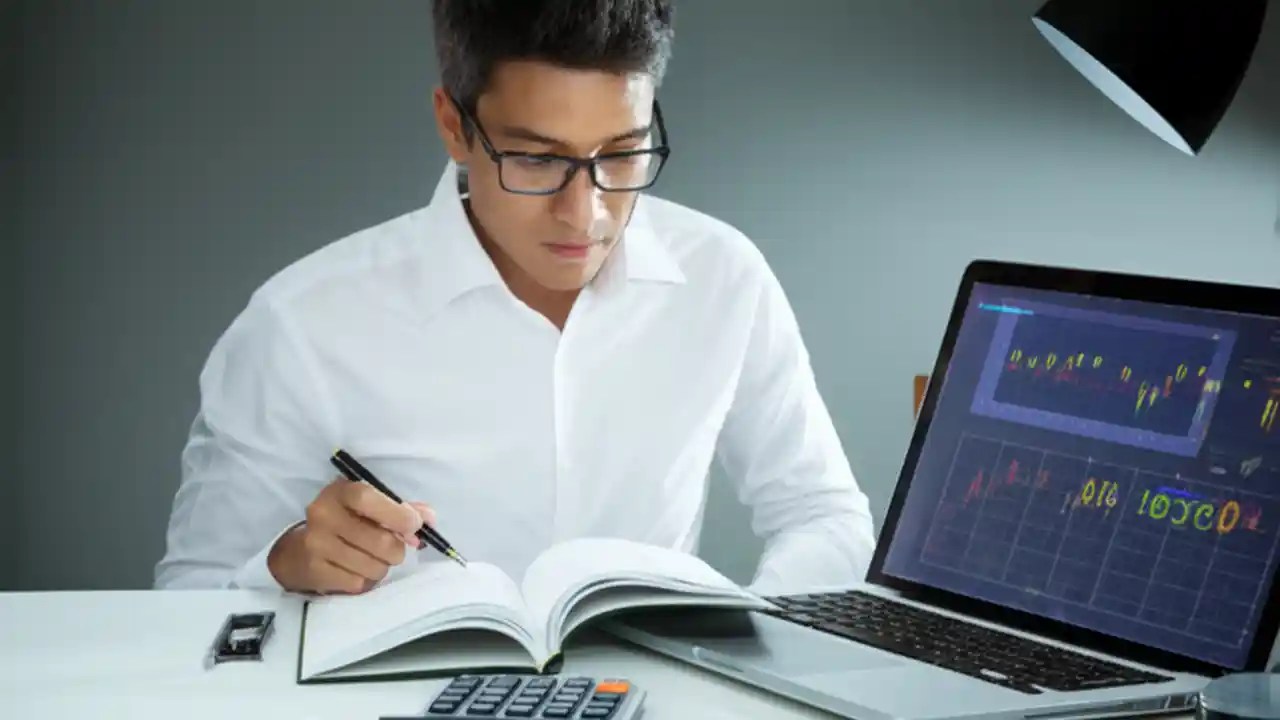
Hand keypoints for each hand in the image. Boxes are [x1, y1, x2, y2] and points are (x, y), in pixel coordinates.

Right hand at [268, 478, 435, 593]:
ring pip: (374, 566)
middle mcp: (323, 515)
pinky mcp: (316, 572)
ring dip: (382, 566)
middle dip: (397, 549)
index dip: (398, 515)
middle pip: (380, 541)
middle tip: (393, 548)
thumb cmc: (344, 522)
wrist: (297, 551)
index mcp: (340, 492)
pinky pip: (359, 583)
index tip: (414, 525)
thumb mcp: (369, 506)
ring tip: (371, 558)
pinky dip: (366, 580)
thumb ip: (401, 509)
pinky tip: (356, 569)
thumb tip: (429, 518)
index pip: (368, 499)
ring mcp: (317, 544)